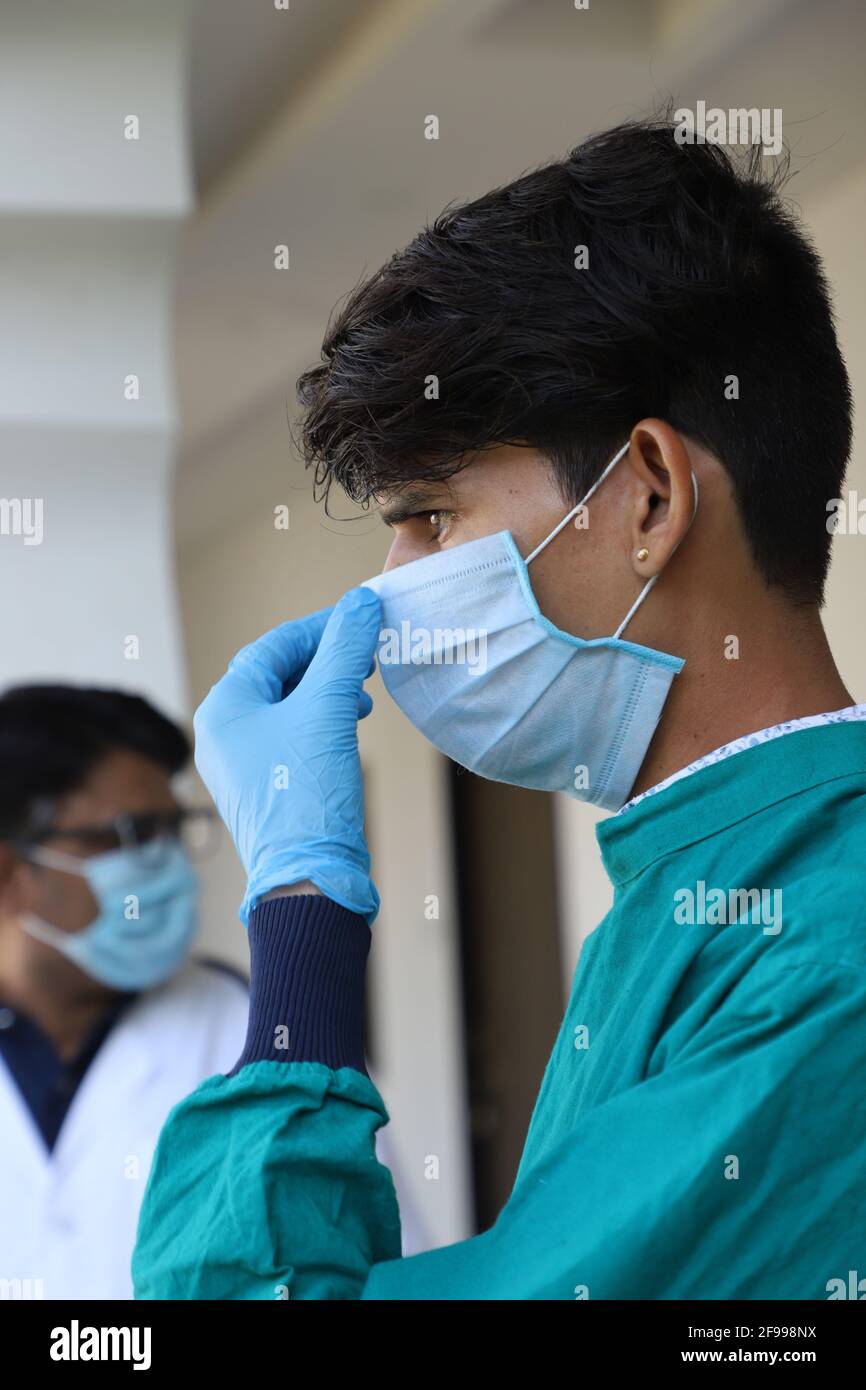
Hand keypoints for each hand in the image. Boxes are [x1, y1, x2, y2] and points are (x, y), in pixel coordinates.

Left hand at [193, 587, 382, 925]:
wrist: (310, 878)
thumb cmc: (307, 793)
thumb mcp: (330, 708)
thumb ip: (346, 650)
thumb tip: (363, 603)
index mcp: (224, 708)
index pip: (275, 647)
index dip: (323, 627)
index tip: (364, 617)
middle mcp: (223, 734)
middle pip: (280, 675)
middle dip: (327, 661)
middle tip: (367, 653)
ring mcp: (243, 764)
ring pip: (290, 707)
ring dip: (330, 692)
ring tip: (365, 692)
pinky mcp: (267, 788)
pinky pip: (294, 737)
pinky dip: (325, 722)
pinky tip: (352, 725)